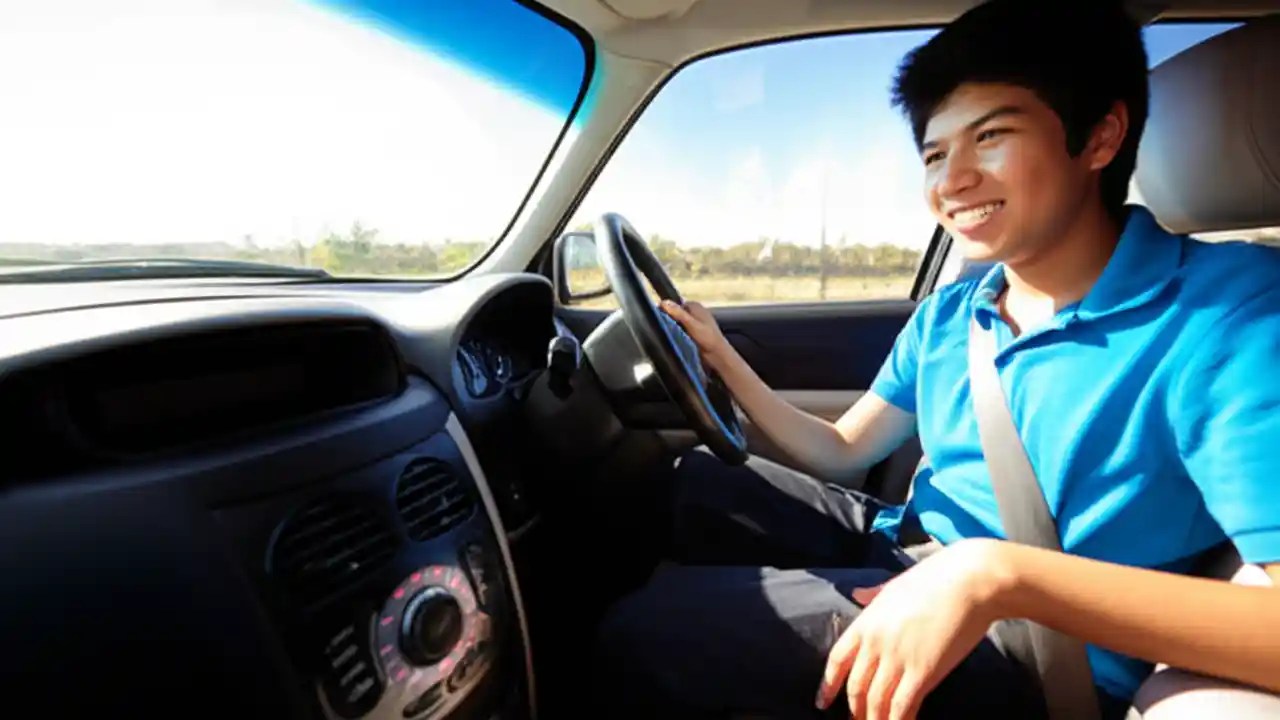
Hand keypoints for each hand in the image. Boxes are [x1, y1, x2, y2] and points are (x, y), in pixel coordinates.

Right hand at [659, 299, 732, 373]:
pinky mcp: (693, 334)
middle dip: (670, 321)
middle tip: (664, 329)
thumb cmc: (708, 339)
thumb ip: (678, 313)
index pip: (674, 305)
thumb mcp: (691, 324)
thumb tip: (663, 302)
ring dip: (673, 329)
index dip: (666, 311)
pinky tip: (675, 340)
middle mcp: (695, 313)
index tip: (659, 319)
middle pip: (675, 314)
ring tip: (670, 336)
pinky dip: (677, 335)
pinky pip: (681, 332)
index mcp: (695, 306)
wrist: (718, 355)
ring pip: (677, 324)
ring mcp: (694, 324)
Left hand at [815, 539, 1009, 719]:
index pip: (837, 660)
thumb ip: (873, 594)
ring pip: (877, 702)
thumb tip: (857, 593)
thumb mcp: (894, 584)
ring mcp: (899, 658)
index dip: (827, 685)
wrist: (969, 580)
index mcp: (866, 621)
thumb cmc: (936, 578)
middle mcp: (877, 643)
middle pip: (856, 687)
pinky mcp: (924, 671)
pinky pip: (903, 706)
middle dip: (855, 710)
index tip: (822, 702)